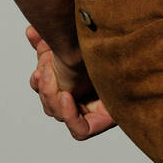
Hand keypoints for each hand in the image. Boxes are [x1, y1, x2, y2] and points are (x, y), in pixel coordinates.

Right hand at [25, 25, 116, 139]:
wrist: (131, 41)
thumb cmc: (106, 43)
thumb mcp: (74, 40)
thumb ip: (52, 39)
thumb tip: (31, 31)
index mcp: (75, 79)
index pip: (48, 87)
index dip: (41, 80)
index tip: (40, 64)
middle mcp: (83, 96)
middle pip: (51, 103)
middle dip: (44, 85)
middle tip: (46, 69)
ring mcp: (91, 111)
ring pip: (59, 114)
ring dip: (51, 96)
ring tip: (54, 76)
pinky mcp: (101, 123)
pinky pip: (80, 130)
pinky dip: (68, 115)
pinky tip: (66, 96)